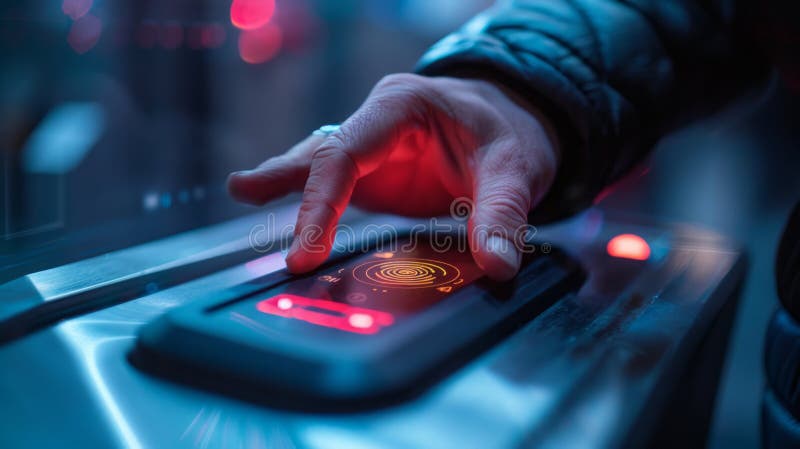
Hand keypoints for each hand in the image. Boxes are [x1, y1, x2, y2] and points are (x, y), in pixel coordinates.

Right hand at [228, 73, 559, 280]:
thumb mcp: (517, 168)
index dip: (322, 202)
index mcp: (403, 106)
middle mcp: (378, 122)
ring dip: (284, 182)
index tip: (307, 250)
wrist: (517, 118)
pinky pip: (335, 184)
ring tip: (243, 190)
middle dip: (287, 183)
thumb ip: (504, 213)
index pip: (346, 153)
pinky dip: (308, 200)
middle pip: (322, 154)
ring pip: (319, 163)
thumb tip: (497, 265)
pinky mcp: (378, 173)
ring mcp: (374, 148)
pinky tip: (273, 202)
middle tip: (247, 197)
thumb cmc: (511, 130)